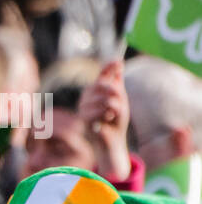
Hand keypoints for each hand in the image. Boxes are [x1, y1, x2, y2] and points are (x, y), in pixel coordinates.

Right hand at [79, 60, 130, 181]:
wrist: (111, 142)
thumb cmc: (115, 123)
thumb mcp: (120, 100)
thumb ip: (117, 84)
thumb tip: (118, 63)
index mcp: (94, 93)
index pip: (102, 75)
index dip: (109, 68)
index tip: (119, 62)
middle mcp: (86, 98)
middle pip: (103, 84)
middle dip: (116, 93)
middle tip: (120, 105)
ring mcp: (83, 107)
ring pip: (105, 97)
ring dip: (116, 106)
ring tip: (113, 115)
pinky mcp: (84, 118)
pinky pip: (102, 109)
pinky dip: (110, 114)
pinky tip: (107, 120)